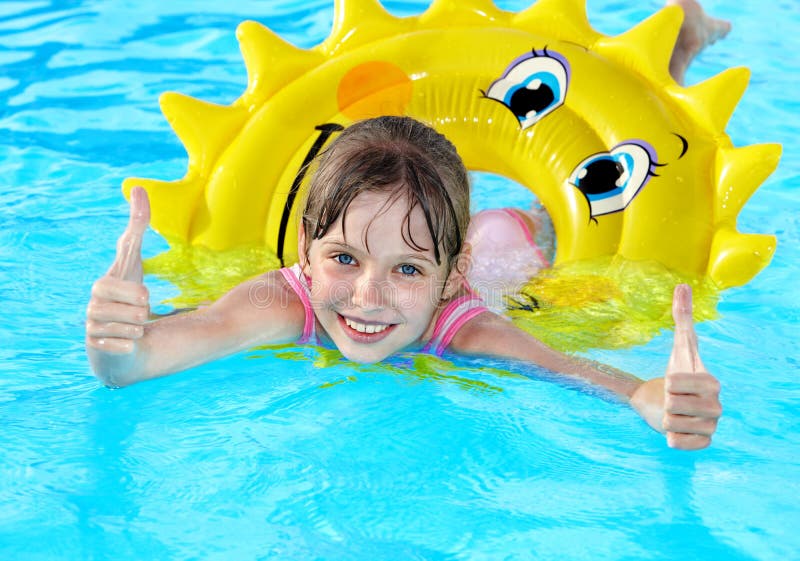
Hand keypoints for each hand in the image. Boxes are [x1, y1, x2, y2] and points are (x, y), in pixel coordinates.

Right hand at [85, 187, 150, 353]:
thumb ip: (138, 224)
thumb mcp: (134, 258)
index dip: (139, 292)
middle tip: (136, 311)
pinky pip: (128, 345)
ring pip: (136, 327)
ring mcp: (92, 325)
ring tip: (130, 325)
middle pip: (140, 308)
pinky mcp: (95, 347)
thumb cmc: (126, 293)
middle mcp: (93, 304)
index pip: (132, 287)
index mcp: (104, 283)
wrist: (116, 331)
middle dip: (145, 311)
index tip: (141, 295)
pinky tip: (124, 341)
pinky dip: (132, 344)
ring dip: (140, 328)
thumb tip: (138, 187)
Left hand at [662, 284, 721, 449]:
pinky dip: (672, 437)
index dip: (668, 382)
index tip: (674, 381)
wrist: (669, 404)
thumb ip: (681, 317)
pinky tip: (677, 429)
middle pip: (672, 403)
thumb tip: (682, 286)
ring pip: (671, 422)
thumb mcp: (678, 346)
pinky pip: (679, 442)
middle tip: (673, 399)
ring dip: (665, 418)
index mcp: (711, 381)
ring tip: (675, 412)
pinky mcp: (704, 443)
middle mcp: (716, 404)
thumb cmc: (675, 372)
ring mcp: (711, 425)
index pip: (676, 382)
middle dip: (665, 400)